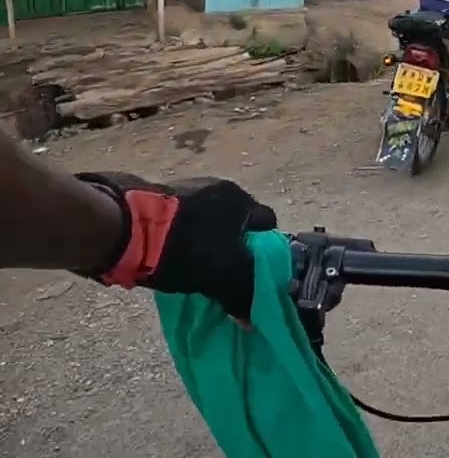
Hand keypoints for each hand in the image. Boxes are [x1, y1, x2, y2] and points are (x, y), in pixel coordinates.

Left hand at [77, 173, 276, 319]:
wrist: (122, 229)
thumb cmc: (183, 249)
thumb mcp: (220, 277)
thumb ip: (241, 294)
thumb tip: (251, 319)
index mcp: (241, 200)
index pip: (268, 224)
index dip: (264, 249)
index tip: (252, 269)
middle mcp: (220, 187)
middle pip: (238, 221)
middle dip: (234, 243)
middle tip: (224, 269)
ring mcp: (189, 188)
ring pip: (210, 219)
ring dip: (208, 238)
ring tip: (195, 264)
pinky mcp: (161, 194)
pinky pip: (184, 218)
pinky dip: (184, 234)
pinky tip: (172, 253)